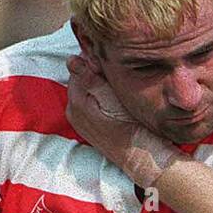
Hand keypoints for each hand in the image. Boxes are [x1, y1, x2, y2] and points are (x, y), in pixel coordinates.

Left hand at [66, 56, 180, 189]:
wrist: (141, 155)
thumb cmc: (131, 126)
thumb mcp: (112, 97)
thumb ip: (90, 77)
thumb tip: (71, 59)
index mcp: (75, 100)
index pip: (78, 65)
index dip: (95, 58)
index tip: (113, 57)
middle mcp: (72, 110)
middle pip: (80, 78)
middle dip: (95, 71)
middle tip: (117, 69)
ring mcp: (79, 120)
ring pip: (85, 89)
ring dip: (98, 83)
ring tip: (117, 83)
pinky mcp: (87, 126)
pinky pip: (89, 102)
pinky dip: (98, 96)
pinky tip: (114, 98)